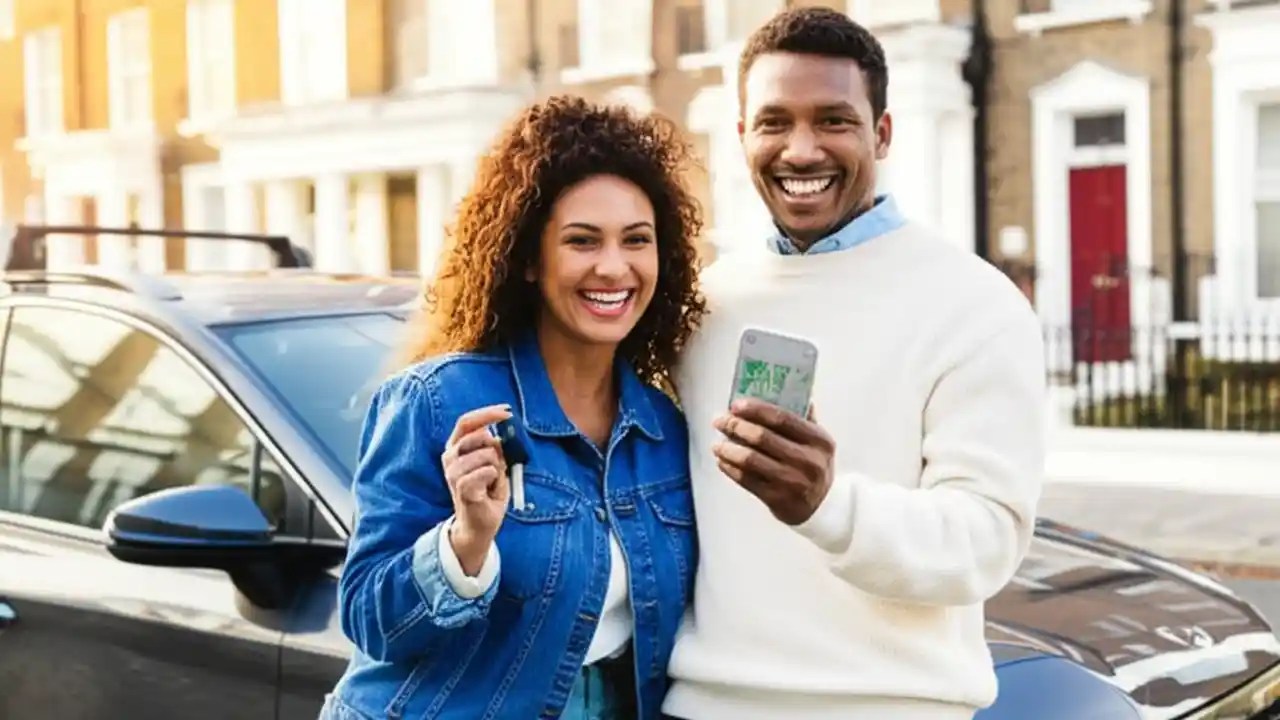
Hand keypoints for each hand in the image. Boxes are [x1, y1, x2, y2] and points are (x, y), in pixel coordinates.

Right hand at [441, 404, 512, 573]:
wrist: (479, 524)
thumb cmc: (486, 491)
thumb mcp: (495, 464)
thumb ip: (496, 447)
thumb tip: (502, 434)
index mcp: (455, 447)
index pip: (467, 421)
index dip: (487, 413)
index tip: (508, 411)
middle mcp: (449, 456)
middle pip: (479, 436)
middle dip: (497, 448)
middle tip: (498, 466)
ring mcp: (452, 472)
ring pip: (486, 454)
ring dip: (497, 466)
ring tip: (491, 482)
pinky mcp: (460, 487)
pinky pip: (488, 471)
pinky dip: (495, 478)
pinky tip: (489, 488)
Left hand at [712, 399, 835, 524]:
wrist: (821, 507)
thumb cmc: (814, 466)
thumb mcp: (818, 442)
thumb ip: (803, 418)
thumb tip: (783, 390)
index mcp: (818, 440)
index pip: (783, 418)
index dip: (756, 409)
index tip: (735, 404)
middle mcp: (807, 461)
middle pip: (762, 437)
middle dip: (736, 426)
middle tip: (720, 421)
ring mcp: (792, 481)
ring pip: (750, 460)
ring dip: (728, 449)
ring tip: (717, 444)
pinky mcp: (777, 499)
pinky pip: (746, 480)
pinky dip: (729, 468)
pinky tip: (722, 461)